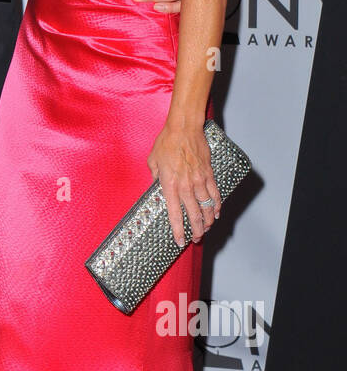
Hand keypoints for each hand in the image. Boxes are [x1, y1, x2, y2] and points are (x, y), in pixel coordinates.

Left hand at [146, 122, 220, 245]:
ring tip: (206, 229)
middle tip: (197, 239)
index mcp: (169, 185)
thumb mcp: (153, 162)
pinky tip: (216, 213)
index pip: (174, 214)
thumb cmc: (166, 143)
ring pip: (206, 207)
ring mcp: (200, 181)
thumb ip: (155, 178)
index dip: (178, 231)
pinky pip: (215, 194)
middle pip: (193, 215)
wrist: (184, 128)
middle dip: (196, 231)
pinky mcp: (209, 174)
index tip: (180, 241)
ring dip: (207, 221)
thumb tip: (156, 188)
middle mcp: (186, 186)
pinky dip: (217, 205)